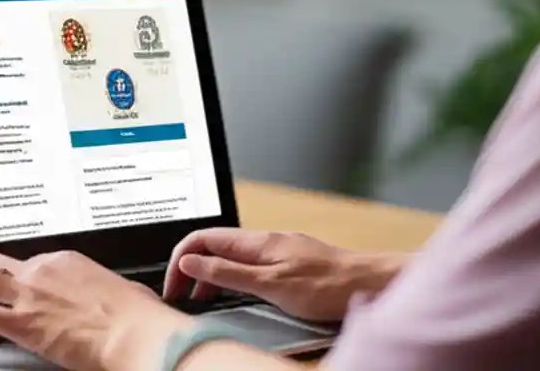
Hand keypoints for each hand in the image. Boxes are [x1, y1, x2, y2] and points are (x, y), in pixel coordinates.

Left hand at [0, 250, 191, 370]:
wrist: (135, 335)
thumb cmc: (135, 318)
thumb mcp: (120, 291)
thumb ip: (103, 290)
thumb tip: (111, 297)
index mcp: (65, 261)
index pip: (27, 263)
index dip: (18, 278)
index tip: (19, 289)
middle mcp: (41, 271)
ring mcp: (27, 295)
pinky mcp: (19, 324)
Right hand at [163, 228, 406, 321]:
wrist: (367, 282)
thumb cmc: (326, 284)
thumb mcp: (269, 283)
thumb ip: (227, 273)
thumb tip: (191, 262)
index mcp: (254, 242)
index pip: (201, 239)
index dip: (179, 260)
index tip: (172, 286)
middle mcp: (263, 241)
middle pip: (212, 247)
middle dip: (189, 269)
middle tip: (180, 297)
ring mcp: (276, 250)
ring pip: (230, 257)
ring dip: (209, 276)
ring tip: (200, 301)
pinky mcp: (287, 261)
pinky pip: (247, 264)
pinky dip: (230, 278)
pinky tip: (235, 294)